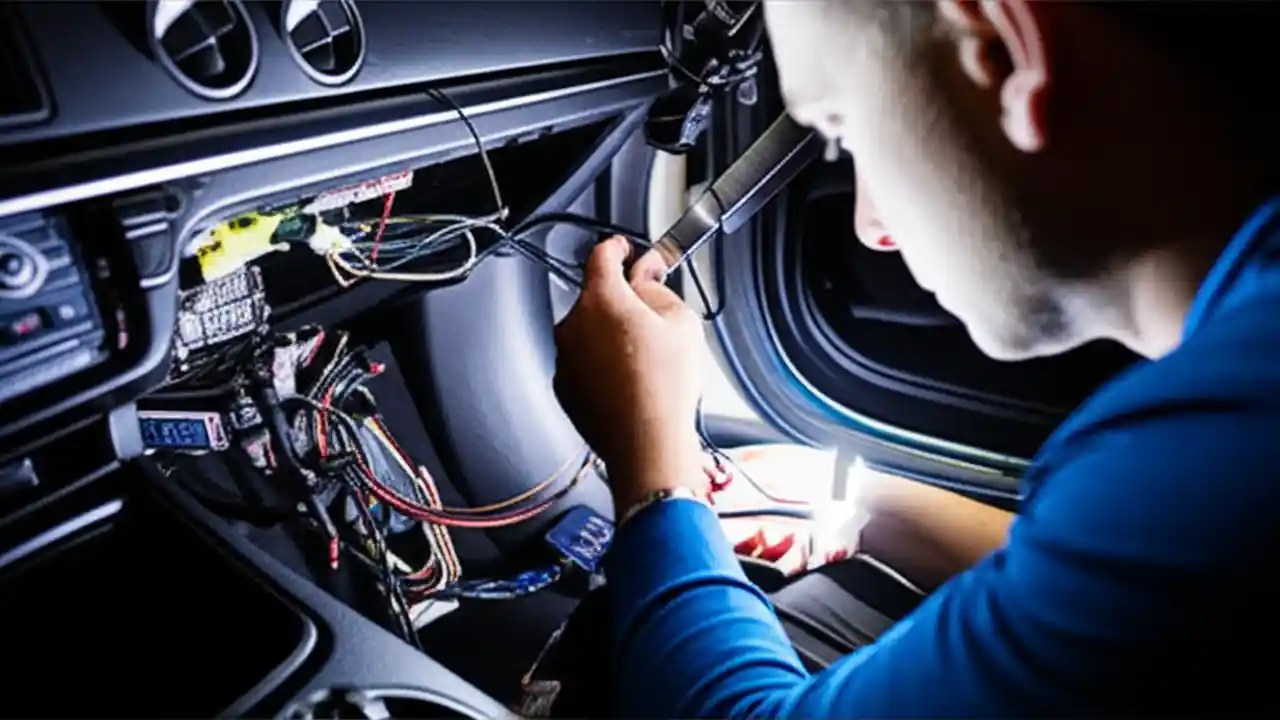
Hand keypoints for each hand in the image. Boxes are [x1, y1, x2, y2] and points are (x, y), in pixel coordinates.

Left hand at [553, 236, 706, 512]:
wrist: (647, 445)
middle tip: (652, 316)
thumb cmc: (664, 389)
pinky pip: (584, 363)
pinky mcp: (565, 388)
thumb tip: (646, 277)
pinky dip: (602, 364)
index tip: (625, 250)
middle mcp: (573, 326)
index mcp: (601, 300)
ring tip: (646, 359)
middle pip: (596, 297)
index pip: (601, 256)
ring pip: (589, 332)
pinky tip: (631, 381)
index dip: (618, 248)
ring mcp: (565, 358)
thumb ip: (658, 289)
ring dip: (611, 336)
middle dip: (621, 301)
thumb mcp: (681, 324)